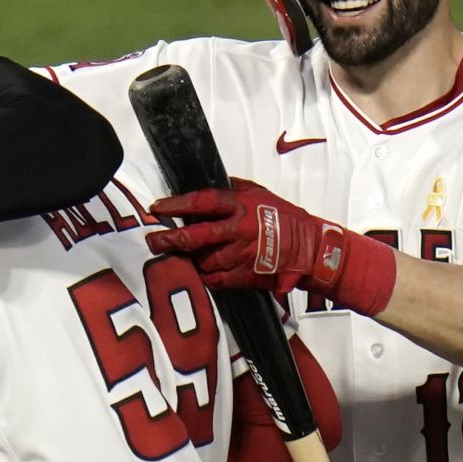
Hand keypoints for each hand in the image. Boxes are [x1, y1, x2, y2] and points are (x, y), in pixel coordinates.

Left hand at [148, 180, 394, 313]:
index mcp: (241, 206)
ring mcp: (240, 256)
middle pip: (195, 236)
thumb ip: (233, 189)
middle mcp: (238, 231)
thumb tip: (210, 183)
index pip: (201, 202)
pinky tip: (193, 271)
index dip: (175, 205)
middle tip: (152, 241)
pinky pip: (213, 279)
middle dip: (169, 239)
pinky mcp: (243, 276)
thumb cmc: (285, 219)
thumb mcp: (260, 193)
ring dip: (184, 259)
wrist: (309, 249)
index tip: (157, 206)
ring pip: (201, 260)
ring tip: (171, 256)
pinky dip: (200, 275)